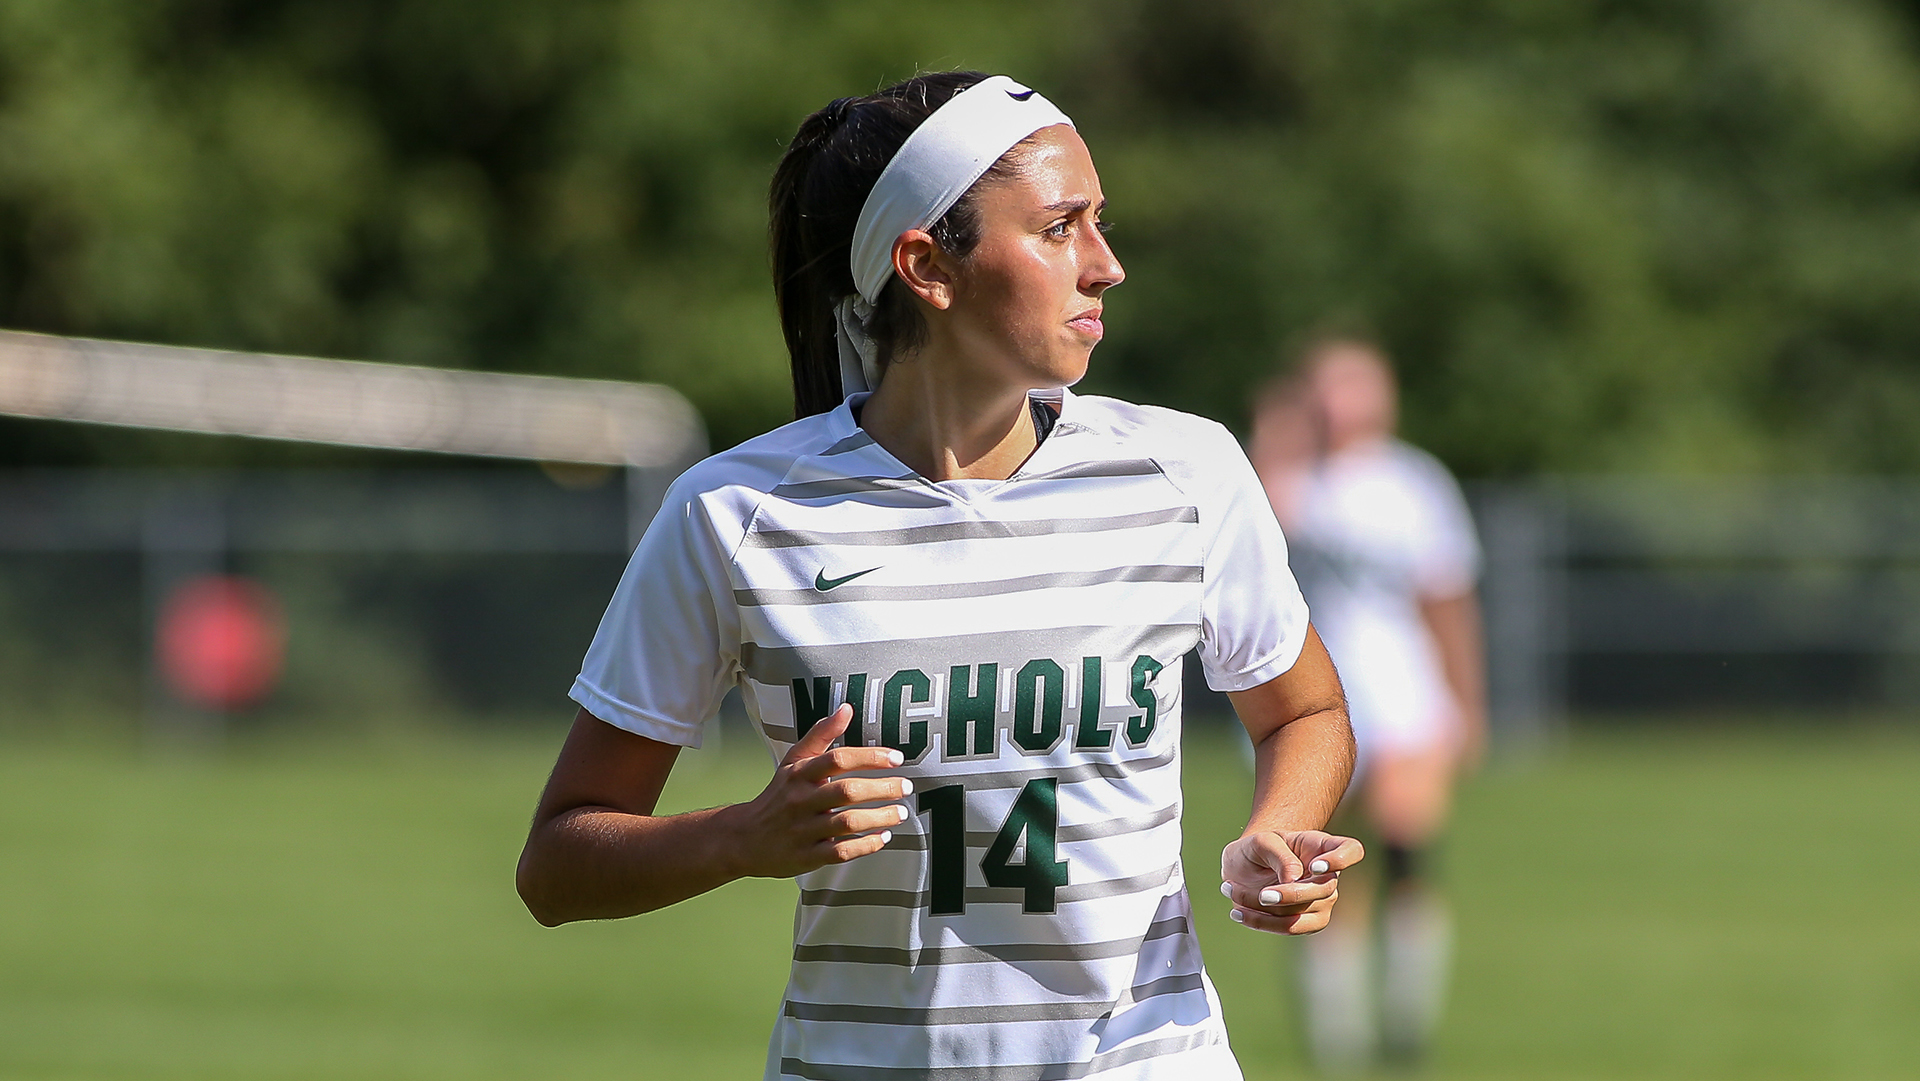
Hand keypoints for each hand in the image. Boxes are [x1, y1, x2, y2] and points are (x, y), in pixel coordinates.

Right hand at [726, 704, 910, 878]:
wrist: (744, 838)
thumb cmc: (778, 795)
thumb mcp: (793, 761)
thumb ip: (821, 735)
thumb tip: (846, 708)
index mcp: (799, 774)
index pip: (838, 759)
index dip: (870, 757)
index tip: (896, 758)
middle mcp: (801, 800)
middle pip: (847, 791)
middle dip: (882, 788)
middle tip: (906, 786)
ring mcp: (804, 830)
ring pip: (848, 822)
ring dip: (880, 817)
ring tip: (902, 812)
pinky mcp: (807, 856)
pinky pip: (842, 851)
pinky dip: (866, 845)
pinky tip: (884, 837)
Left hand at [1219, 829, 1363, 934]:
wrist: (1243, 867)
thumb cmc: (1258, 848)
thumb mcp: (1261, 841)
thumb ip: (1279, 855)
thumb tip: (1294, 880)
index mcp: (1322, 847)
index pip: (1351, 851)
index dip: (1341, 860)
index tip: (1315, 866)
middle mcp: (1328, 876)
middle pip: (1324, 889)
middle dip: (1290, 895)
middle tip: (1262, 894)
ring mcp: (1321, 901)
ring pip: (1304, 912)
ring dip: (1267, 909)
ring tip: (1233, 894)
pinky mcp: (1307, 921)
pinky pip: (1289, 927)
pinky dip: (1261, 922)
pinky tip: (1238, 913)